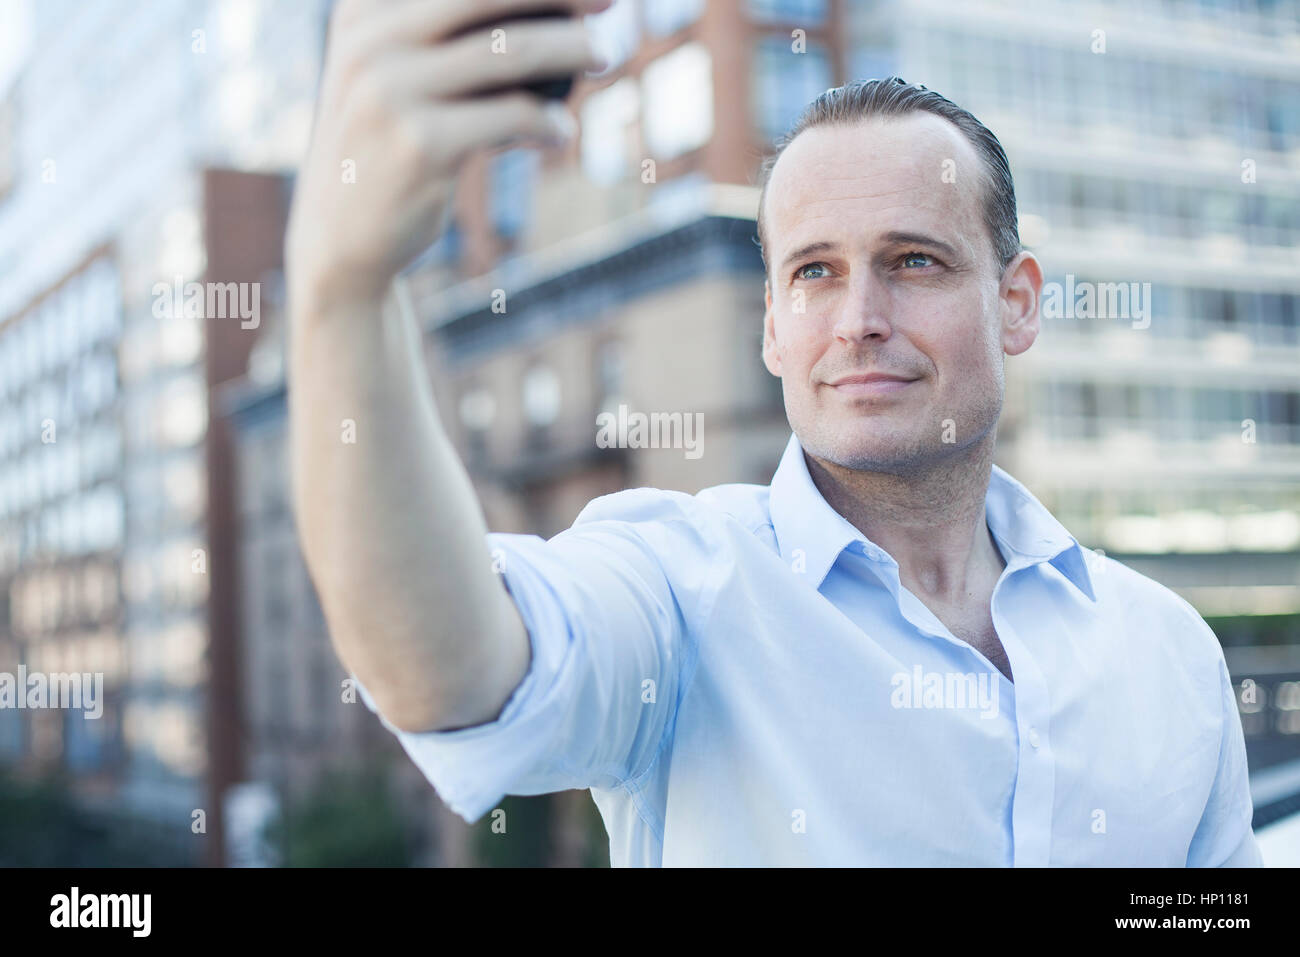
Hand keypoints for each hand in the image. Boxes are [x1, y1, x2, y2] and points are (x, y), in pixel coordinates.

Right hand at [285, 0, 608, 311]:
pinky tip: (559, 134)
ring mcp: (390, 90)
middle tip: (610, 1)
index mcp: (363, 11)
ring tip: (603, 57)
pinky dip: (548, 123)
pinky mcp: (419, 143)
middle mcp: (370, 40)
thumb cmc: (383, 151)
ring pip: (509, 52)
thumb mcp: (391, 79)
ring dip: (571, 50)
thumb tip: (547, 19)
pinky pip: (511, 117)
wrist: (338, 238)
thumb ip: (441, 41)